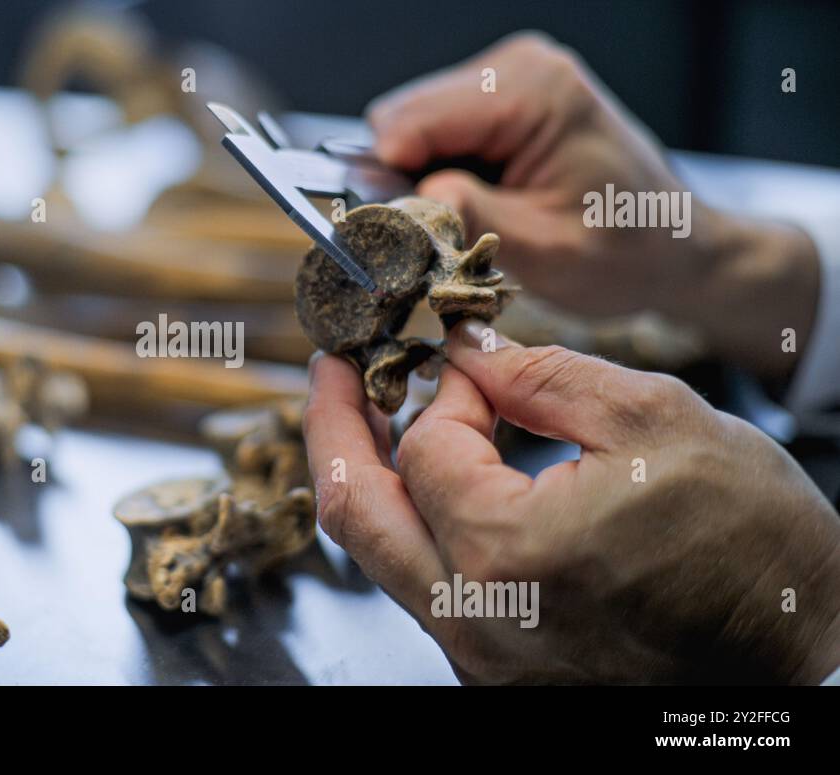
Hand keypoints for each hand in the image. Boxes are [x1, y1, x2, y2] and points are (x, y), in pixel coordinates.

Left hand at [303, 321, 839, 682]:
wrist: (799, 644)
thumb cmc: (749, 541)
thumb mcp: (651, 418)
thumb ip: (539, 374)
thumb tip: (467, 352)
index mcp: (509, 552)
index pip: (426, 447)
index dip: (446, 389)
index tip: (471, 363)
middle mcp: (475, 618)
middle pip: (352, 512)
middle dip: (333, 429)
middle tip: (332, 374)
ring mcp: (479, 654)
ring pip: (380, 555)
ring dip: (366, 477)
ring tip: (369, 418)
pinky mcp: (494, 668)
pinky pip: (423, 587)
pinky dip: (412, 523)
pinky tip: (428, 482)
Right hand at [367, 32, 819, 377]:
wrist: (674, 246)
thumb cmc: (626, 251)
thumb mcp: (546, 251)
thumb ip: (472, 216)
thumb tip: (402, 200)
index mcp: (534, 92)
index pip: (413, 119)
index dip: (388, 177)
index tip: (394, 228)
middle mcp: (520, 66)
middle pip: (403, 116)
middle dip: (408, 177)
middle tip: (445, 230)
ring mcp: (510, 76)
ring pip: (412, 124)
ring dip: (425, 176)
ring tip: (474, 215)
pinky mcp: (503, 96)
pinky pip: (436, 129)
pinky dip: (442, 169)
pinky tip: (483, 197)